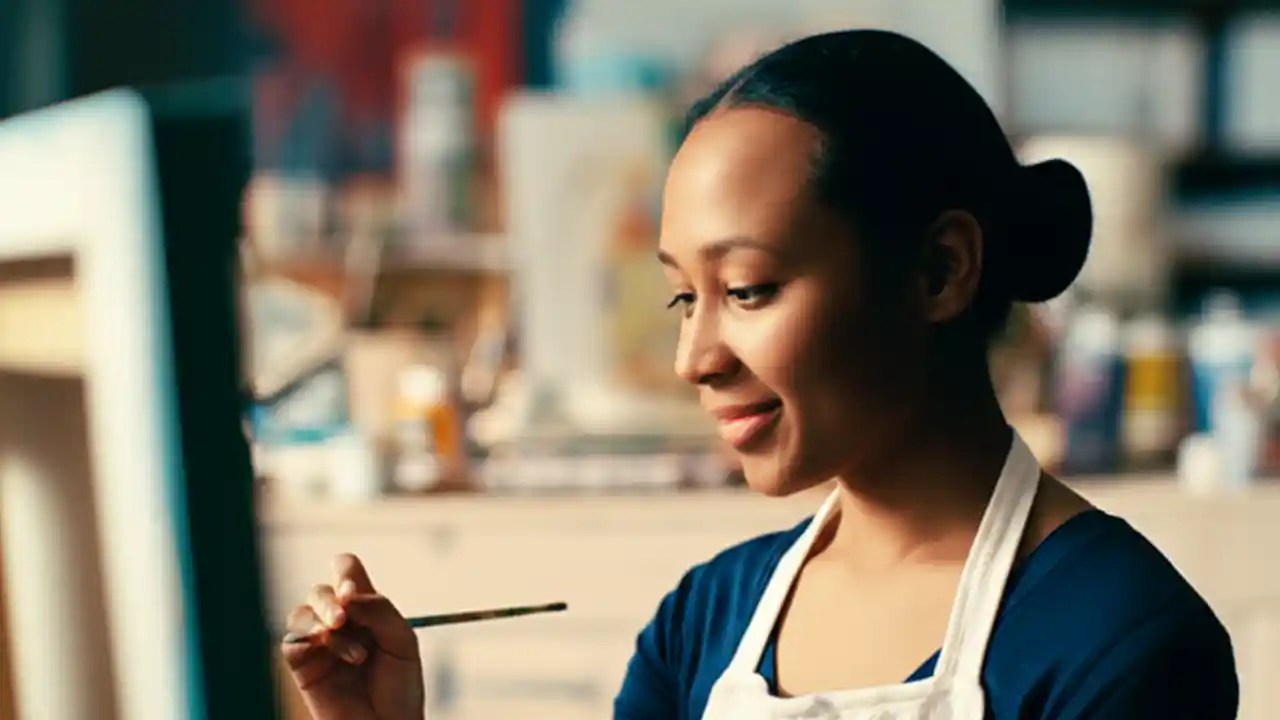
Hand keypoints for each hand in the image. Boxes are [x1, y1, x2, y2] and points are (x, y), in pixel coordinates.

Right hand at [281, 554, 424, 719]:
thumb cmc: (400, 687)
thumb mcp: (402, 641)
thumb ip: (378, 610)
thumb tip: (345, 594)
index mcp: (365, 609)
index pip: (346, 570)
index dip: (345, 570)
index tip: (353, 588)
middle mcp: (339, 623)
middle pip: (320, 591)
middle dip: (331, 601)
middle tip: (344, 618)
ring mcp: (319, 644)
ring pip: (302, 612)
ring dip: (324, 623)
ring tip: (356, 654)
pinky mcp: (302, 667)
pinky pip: (293, 641)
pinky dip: (312, 640)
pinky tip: (336, 655)